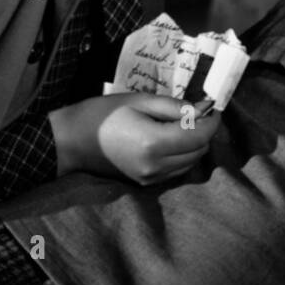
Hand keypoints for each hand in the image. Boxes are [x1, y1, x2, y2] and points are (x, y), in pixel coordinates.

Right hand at [49, 92, 221, 185]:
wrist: (70, 141)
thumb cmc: (102, 114)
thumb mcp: (139, 100)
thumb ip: (174, 106)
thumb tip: (202, 109)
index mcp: (154, 143)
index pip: (199, 135)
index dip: (212, 120)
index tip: (213, 106)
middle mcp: (156, 167)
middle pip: (199, 151)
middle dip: (204, 131)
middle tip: (198, 111)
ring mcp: (151, 179)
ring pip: (190, 163)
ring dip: (195, 144)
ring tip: (184, 123)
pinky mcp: (146, 183)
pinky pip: (176, 171)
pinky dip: (182, 155)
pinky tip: (172, 138)